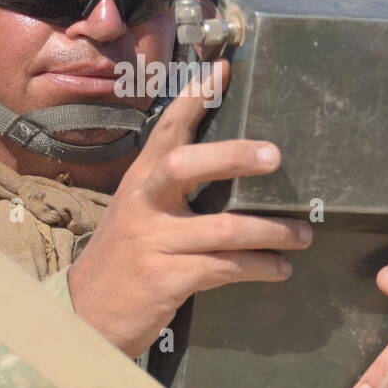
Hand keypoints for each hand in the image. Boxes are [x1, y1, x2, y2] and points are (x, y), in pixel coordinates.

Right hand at [68, 59, 313, 356]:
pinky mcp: (168, 279)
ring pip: (224, 227)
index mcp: (140, 183)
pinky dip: (261, 267)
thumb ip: (171, 194)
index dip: (193, 98)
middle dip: (234, 156)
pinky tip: (280, 268)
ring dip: (272, 231)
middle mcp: (144, 204)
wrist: (85, 317)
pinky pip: (226, 267)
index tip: (222, 69)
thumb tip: (230, 171)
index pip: (166, 130)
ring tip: (303, 234)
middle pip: (186, 165)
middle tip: (276, 156)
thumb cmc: (124, 261)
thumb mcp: (137, 216)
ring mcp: (154, 242)